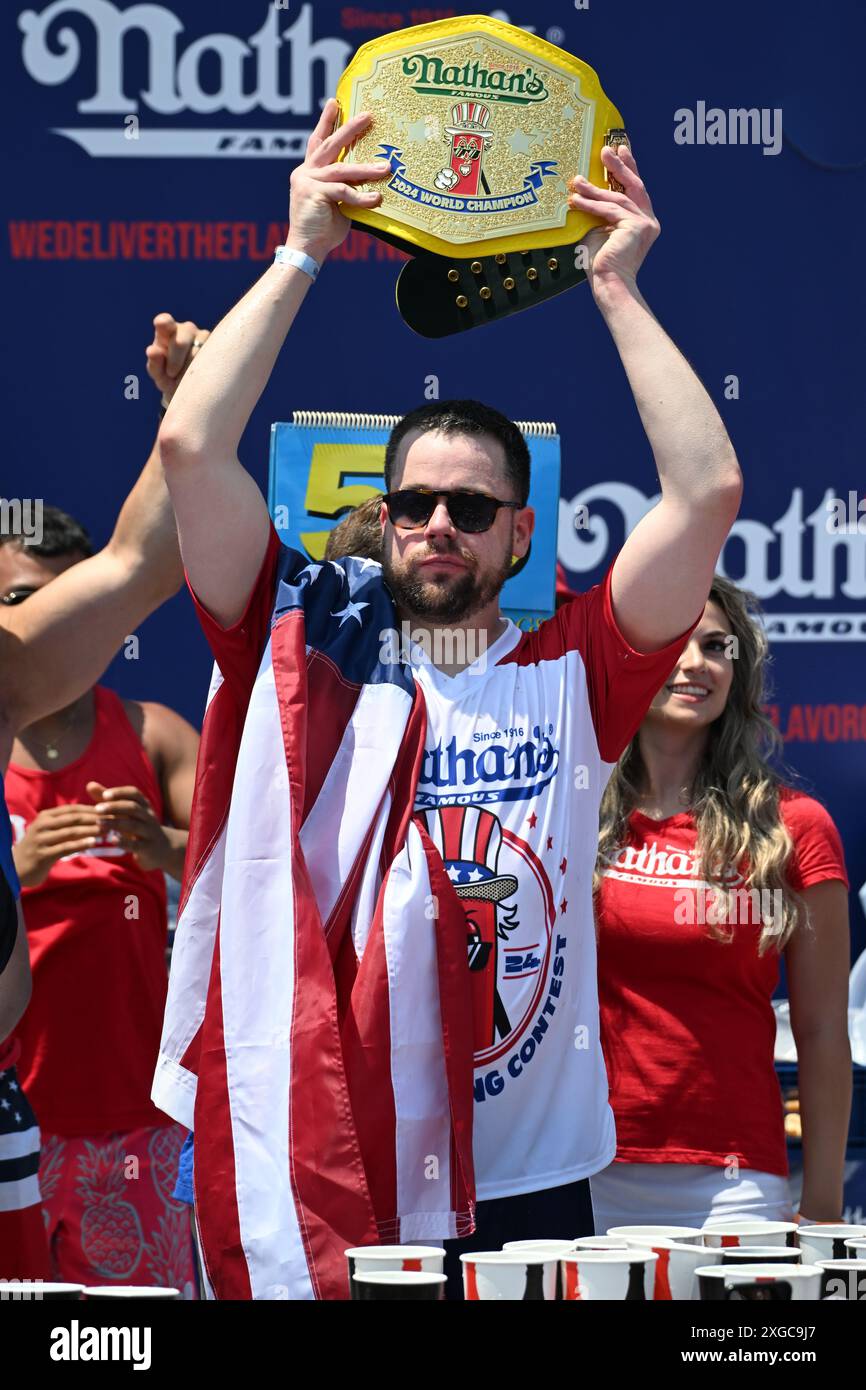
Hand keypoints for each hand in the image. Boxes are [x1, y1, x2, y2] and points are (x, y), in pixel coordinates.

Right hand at [12, 804, 102, 887]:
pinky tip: (93, 843)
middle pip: (73, 818)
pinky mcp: (43, 854)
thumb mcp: (51, 833)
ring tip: (107, 831)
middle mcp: (42, 825)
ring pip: (71, 832)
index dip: (91, 809)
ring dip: (91, 831)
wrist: (17, 868)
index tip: (109, 811)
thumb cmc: (40, 849)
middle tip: (112, 820)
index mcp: (46, 816)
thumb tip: (94, 818)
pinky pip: (65, 847)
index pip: (72, 809)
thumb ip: (67, 825)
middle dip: (94, 818)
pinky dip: (81, 844)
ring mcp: (41, 839)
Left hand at [87, 782, 172, 872]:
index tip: (104, 795)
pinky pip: (136, 844)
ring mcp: (149, 832)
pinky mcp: (148, 848)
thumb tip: (89, 785)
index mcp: (143, 805)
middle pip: (133, 808)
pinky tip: (111, 840)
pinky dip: (124, 842)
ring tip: (99, 823)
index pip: (134, 793)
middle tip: (97, 809)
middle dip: (115, 807)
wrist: (163, 848)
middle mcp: (148, 816)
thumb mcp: (126, 812)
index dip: (120, 793)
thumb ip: (108, 800)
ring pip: (134, 825)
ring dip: (116, 823)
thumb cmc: (138, 826)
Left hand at [145, 315, 209, 402]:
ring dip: (190, 370)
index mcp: (166, 331)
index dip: (164, 323)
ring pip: (197, 354)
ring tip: (186, 377)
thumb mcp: (159, 374)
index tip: (162, 324)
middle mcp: (186, 329)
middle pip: (180, 343)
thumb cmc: (169, 378)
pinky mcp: (219, 347)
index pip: (164, 322)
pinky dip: (204, 371)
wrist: (189, 387)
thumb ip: (154, 363)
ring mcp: (205, 336)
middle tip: (171, 374)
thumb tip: (152, 350)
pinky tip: (201, 375)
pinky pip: (211, 360)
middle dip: (175, 362)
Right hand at [286, 97, 392, 262]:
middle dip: (349, 128)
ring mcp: (307, 181)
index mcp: (309, 172)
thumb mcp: (337, 204)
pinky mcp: (313, 194)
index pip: (318, 141)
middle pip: (329, 144)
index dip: (326, 121)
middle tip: (368, 115)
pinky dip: (362, 196)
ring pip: (341, 169)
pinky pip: (343, 192)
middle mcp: (305, 172)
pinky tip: (377, 200)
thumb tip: (368, 180)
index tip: (335, 102)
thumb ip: (346, 188)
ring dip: (366, 168)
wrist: (307, 250)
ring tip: (387, 167)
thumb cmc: (323, 230)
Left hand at [569, 144, 659, 290]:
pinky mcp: (637, 226)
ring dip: (594, 187)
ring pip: (617, 198)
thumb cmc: (602, 264)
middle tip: (606, 150)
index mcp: (643, 222)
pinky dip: (591, 203)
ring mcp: (645, 223)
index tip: (621, 150)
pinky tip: (576, 199)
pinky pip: (610, 209)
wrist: (609, 284)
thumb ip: (598, 212)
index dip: (629, 169)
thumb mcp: (599, 230)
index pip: (635, 191)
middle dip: (619, 166)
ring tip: (576, 180)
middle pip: (634, 186)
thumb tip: (581, 193)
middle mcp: (648, 221)